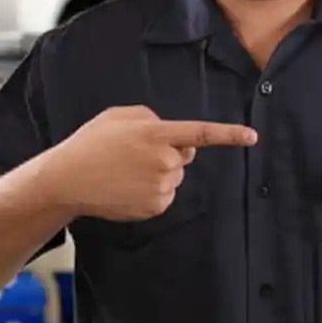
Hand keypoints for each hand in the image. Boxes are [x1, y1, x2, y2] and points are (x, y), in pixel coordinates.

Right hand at [45, 105, 256, 221]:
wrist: (69, 179)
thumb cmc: (92, 143)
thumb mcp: (119, 116)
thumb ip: (150, 118)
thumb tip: (169, 133)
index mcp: (156, 134)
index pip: (200, 133)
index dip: (228, 134)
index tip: (252, 137)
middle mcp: (164, 161)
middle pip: (184, 154)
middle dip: (169, 151)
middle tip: (135, 152)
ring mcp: (161, 186)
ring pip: (174, 175)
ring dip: (158, 171)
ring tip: (125, 171)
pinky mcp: (156, 206)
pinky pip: (165, 194)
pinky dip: (151, 190)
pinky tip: (127, 186)